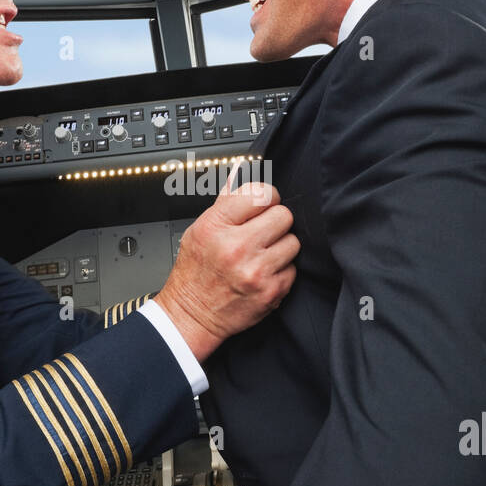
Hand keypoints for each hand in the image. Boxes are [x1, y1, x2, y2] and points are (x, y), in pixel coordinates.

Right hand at [154, 180, 298, 362]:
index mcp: (216, 226)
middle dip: (275, 222)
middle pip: (283, 215)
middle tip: (262, 233)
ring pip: (293, 241)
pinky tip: (263, 274)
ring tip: (261, 255)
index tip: (262, 205)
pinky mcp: (270, 291)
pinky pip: (293, 268)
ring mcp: (255, 271)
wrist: (192, 315)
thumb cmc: (195, 273)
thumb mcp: (199, 230)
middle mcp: (236, 247)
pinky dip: (281, 271)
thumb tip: (241, 170)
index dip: (265, 197)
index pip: (260, 192)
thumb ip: (225, 201)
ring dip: (280, 247)